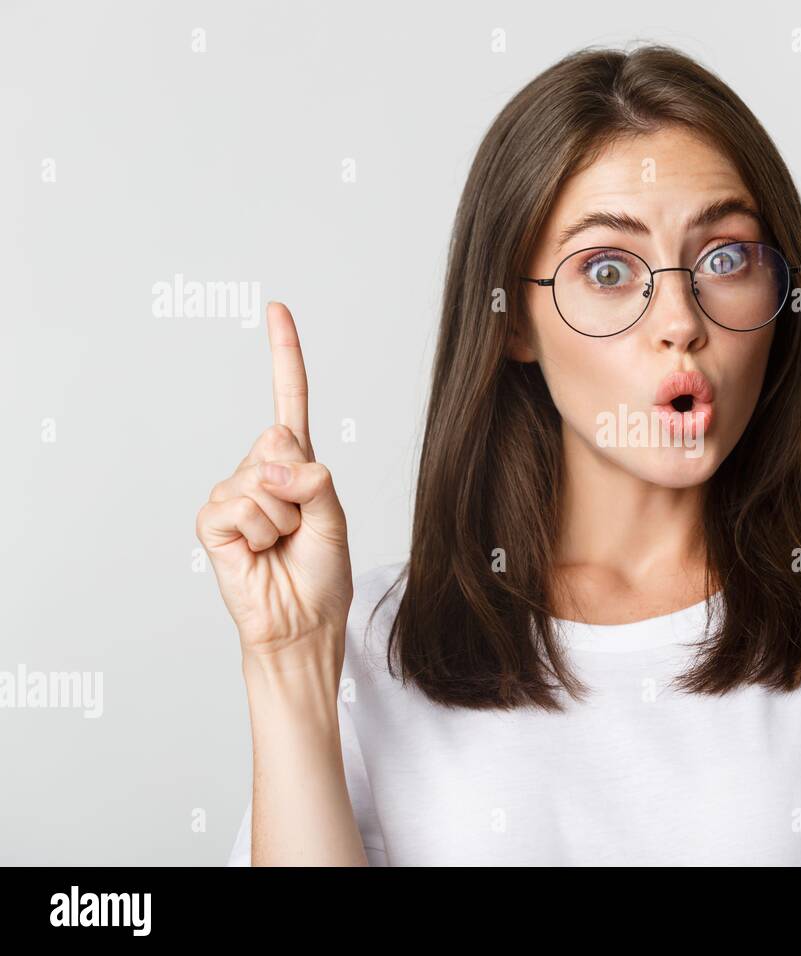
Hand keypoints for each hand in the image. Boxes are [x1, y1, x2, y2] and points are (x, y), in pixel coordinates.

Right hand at [196, 302, 352, 658]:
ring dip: (284, 519)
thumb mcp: (335, 518)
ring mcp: (232, 492)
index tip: (277, 309)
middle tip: (300, 527)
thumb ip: (315, 480)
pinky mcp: (213, 519)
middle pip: (281, 441)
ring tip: (281, 545)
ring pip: (264, 479)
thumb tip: (274, 459)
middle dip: (302, 488)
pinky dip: (261, 532)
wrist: (301, 623)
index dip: (284, 356)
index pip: (289, 400)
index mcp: (297, 464)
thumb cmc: (321, 575)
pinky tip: (259, 552)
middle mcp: (261, 470)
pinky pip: (242, 505)